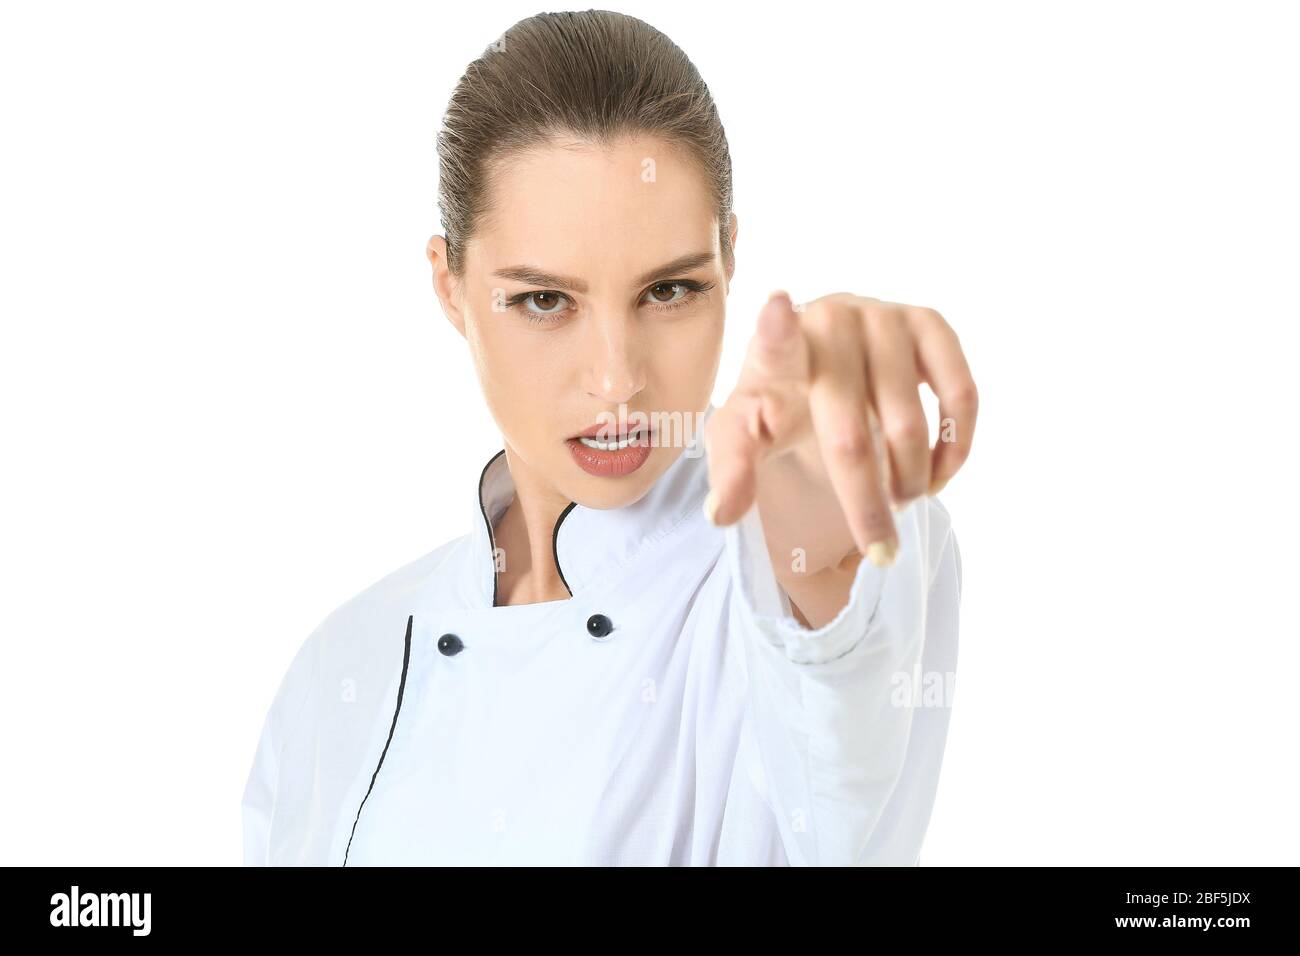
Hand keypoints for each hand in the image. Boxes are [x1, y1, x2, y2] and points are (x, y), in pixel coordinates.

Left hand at [703, 290, 976, 566]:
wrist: (825, 363)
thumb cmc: (781, 403)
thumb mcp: (746, 436)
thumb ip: (731, 471)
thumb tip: (721, 514)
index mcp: (774, 353)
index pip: (772, 342)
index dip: (775, 330)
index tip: (775, 308)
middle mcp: (829, 323)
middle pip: (848, 435)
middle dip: (865, 502)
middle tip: (878, 544)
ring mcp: (883, 318)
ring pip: (908, 422)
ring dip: (909, 479)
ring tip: (900, 498)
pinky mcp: (928, 323)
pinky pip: (958, 394)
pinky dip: (954, 446)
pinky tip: (936, 473)